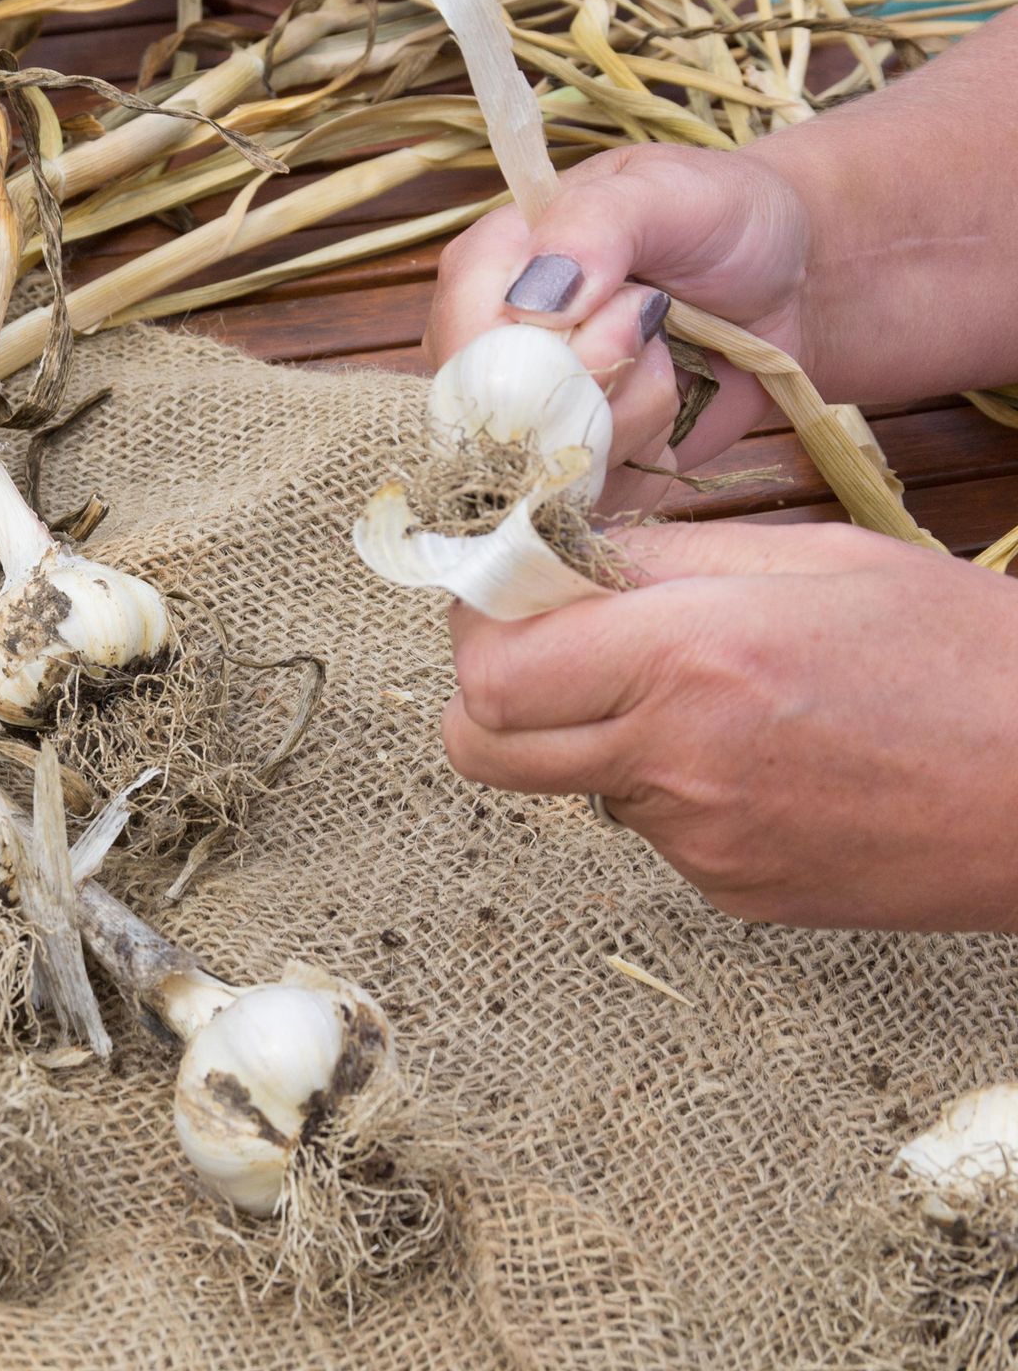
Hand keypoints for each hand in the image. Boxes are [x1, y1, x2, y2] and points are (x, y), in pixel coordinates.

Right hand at [424, 144, 813, 515]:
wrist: (788, 282)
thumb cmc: (722, 220)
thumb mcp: (668, 192)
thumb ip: (595, 226)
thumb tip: (531, 301)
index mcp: (488, 266)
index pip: (463, 333)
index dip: (544, 344)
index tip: (631, 305)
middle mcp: (487, 346)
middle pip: (499, 415)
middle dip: (602, 384)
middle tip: (658, 327)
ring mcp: (523, 413)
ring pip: (548, 465)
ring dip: (634, 419)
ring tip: (670, 359)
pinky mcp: (569, 467)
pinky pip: (591, 499)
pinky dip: (649, 458)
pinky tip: (672, 405)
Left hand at [442, 521, 1017, 931]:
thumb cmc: (969, 656)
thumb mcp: (818, 559)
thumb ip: (666, 561)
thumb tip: (559, 556)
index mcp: (689, 659)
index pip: (490, 671)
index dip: (480, 627)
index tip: (513, 592)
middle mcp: (674, 762)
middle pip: (484, 746)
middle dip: (498, 691)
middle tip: (559, 645)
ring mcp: (700, 843)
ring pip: (569, 779)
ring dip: (594, 730)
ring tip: (708, 693)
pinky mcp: (732, 892)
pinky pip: (648, 825)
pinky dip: (668, 783)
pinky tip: (761, 752)